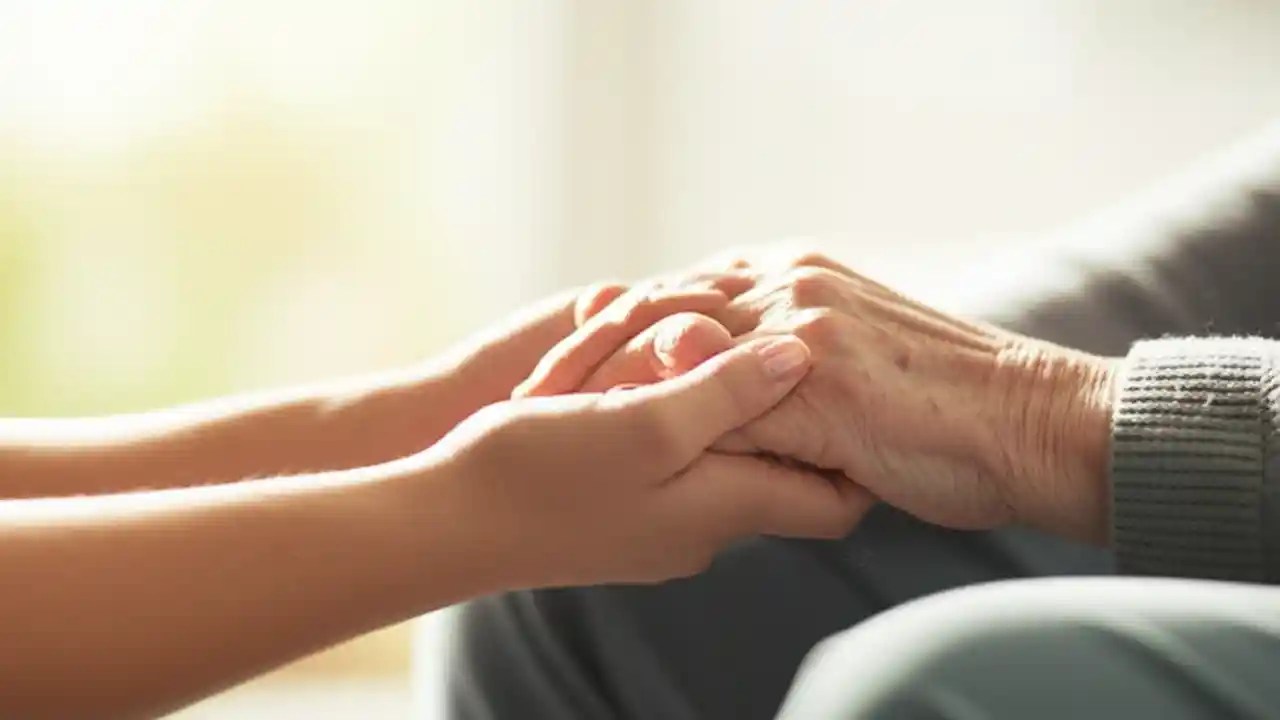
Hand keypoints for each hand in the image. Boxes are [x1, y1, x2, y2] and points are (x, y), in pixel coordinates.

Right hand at [424, 336, 872, 587]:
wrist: (446, 520)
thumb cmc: (541, 473)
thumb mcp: (645, 424)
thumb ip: (728, 391)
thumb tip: (801, 355)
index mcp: (724, 507)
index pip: (833, 502)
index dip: (861, 452)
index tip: (866, 394)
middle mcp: (703, 525)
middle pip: (782, 470)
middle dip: (782, 406)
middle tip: (773, 339)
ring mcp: (659, 522)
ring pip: (724, 454)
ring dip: (719, 399)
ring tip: (698, 339)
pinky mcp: (618, 507)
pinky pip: (674, 456)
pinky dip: (675, 411)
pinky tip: (646, 372)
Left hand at [519, 246, 1117, 543]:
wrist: (1030, 424)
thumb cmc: (940, 412)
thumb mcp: (838, 379)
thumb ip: (771, 371)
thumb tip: (708, 372)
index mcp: (792, 273)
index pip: (675, 291)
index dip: (610, 330)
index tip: (560, 373)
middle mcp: (790, 279)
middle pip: (656, 300)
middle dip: (586, 347)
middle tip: (530, 394)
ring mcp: (803, 315)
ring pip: (673, 331)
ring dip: (605, 372)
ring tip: (549, 413)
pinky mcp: (819, 364)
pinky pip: (721, 386)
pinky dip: (662, 404)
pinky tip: (613, 431)